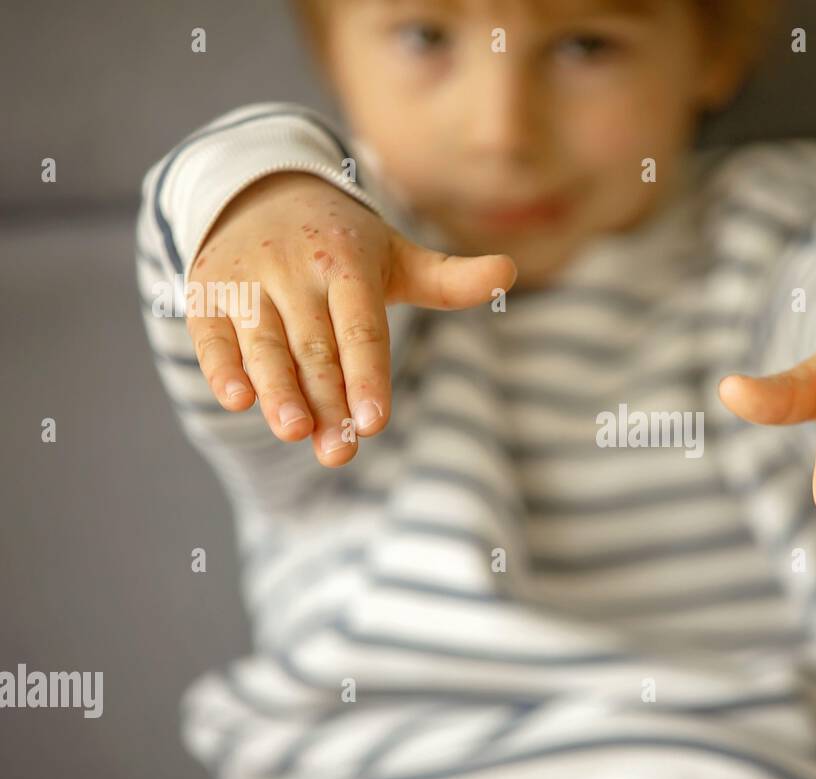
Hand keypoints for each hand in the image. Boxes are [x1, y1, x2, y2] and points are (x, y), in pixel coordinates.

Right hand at [186, 172, 515, 465]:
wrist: (262, 193)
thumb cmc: (343, 248)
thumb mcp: (397, 258)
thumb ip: (450, 280)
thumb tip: (510, 271)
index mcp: (346, 263)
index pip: (361, 328)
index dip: (368, 375)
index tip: (375, 422)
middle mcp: (294, 269)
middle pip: (315, 347)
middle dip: (327, 401)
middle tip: (340, 451)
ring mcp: (247, 280)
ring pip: (264, 343)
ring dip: (276, 389)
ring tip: (294, 431)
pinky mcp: (207, 291)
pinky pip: (211, 333)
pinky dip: (221, 365)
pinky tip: (236, 399)